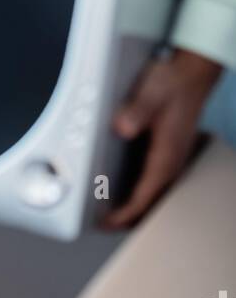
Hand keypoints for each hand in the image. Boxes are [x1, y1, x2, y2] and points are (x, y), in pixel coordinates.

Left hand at [101, 47, 222, 229]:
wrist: (192, 72)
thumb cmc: (172, 83)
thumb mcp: (149, 94)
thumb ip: (135, 112)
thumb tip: (121, 128)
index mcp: (166, 155)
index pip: (144, 197)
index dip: (124, 214)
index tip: (106, 223)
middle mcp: (173, 161)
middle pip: (152, 202)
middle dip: (130, 218)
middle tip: (106, 225)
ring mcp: (175, 157)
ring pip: (157, 194)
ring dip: (138, 206)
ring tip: (116, 213)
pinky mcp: (172, 149)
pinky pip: (158, 181)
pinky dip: (145, 192)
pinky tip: (132, 187)